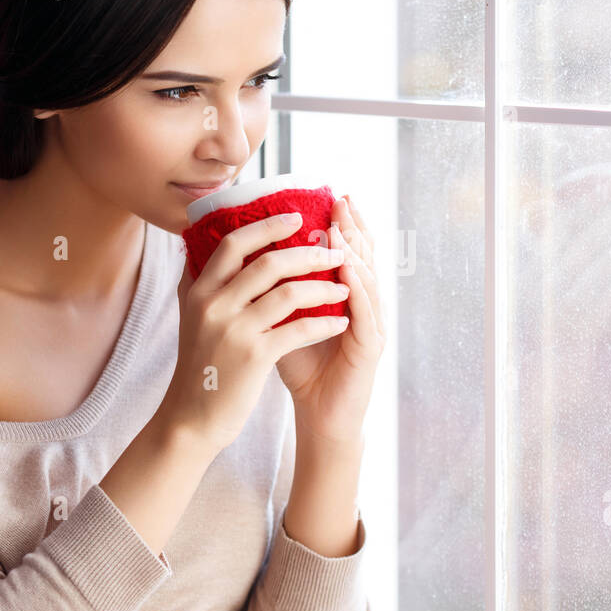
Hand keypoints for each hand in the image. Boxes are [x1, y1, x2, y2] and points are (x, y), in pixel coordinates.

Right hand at [161, 212, 351, 454]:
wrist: (190, 418)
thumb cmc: (199, 366)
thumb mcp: (191, 318)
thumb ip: (199, 283)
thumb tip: (198, 242)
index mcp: (199, 291)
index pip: (235, 244)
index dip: (267, 226)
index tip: (297, 217)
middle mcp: (214, 306)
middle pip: (268, 263)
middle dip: (308, 252)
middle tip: (334, 250)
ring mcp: (234, 331)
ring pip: (289, 293)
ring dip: (323, 286)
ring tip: (344, 286)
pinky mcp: (254, 357)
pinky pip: (299, 329)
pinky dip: (324, 322)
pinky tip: (340, 321)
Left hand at [276, 194, 385, 444]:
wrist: (318, 415)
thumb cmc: (301, 367)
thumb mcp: (283, 318)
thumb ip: (274, 289)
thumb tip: (239, 257)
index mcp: (344, 295)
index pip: (346, 251)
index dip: (342, 223)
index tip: (329, 196)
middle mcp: (363, 305)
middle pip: (363, 256)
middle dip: (353, 226)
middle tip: (342, 199)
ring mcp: (371, 324)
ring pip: (367, 279)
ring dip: (355, 253)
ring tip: (341, 229)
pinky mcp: (371, 347)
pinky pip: (367, 313)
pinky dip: (359, 290)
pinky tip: (350, 273)